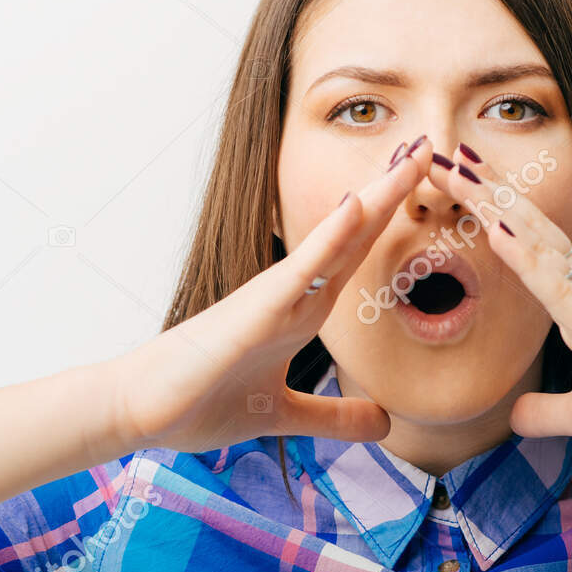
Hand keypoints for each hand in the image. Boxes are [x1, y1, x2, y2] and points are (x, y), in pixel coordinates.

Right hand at [104, 140, 434, 455]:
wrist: (143, 414)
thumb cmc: (202, 404)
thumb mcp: (287, 416)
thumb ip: (334, 417)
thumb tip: (384, 424)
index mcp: (302, 312)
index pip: (356, 256)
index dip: (391, 222)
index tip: (426, 186)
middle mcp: (292, 295)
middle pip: (354, 234)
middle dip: (393, 192)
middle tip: (428, 147)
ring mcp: (272, 299)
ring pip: (335, 241)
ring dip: (375, 199)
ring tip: (410, 158)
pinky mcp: (252, 313)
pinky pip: (299, 271)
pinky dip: (329, 239)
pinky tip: (357, 208)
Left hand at [426, 143, 571, 463]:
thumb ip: (548, 412)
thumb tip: (514, 417)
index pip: (530, 246)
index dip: (493, 212)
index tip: (459, 181)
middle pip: (527, 228)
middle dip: (484, 191)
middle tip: (444, 152)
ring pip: (537, 242)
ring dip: (494, 206)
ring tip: (458, 169)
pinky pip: (556, 286)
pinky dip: (523, 256)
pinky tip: (495, 228)